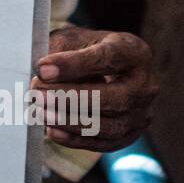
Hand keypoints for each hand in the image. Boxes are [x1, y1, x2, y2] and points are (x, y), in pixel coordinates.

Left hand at [30, 25, 157, 151]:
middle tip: (38, 93)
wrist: (106, 69)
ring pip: (110, 125)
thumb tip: (41, 74)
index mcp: (134, 52)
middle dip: (71, 97)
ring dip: (71, 121)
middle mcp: (146, 84)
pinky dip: (76, 139)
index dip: (73, 65)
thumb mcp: (75, 39)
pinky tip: (52, 130)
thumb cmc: (88, 50)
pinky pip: (105, 143)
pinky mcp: (132, 134)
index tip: (42, 69)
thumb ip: (60, 51)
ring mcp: (142, 113)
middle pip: (113, 97)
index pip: (107, 58)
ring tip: (41, 113)